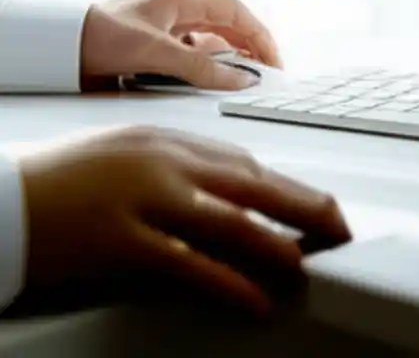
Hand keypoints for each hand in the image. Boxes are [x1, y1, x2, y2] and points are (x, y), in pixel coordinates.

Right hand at [18, 125, 350, 314]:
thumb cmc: (54, 182)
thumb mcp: (121, 156)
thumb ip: (172, 168)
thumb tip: (223, 191)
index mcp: (163, 142)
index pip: (244, 165)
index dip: (286, 189)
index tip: (313, 206)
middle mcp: (162, 164)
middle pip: (254, 186)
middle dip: (305, 208)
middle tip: (339, 228)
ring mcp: (144, 200)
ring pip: (233, 222)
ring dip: (279, 247)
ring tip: (309, 265)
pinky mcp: (122, 241)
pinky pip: (191, 264)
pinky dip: (232, 283)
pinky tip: (257, 299)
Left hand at [81, 0, 281, 90]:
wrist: (58, 49)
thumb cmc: (100, 37)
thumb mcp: (158, 53)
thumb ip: (203, 69)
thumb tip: (242, 81)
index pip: (236, 11)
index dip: (260, 34)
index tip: (273, 61)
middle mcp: (176, 10)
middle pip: (227, 25)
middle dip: (249, 47)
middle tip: (264, 74)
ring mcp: (165, 28)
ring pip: (210, 41)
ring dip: (227, 59)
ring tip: (240, 80)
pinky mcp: (153, 46)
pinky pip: (191, 54)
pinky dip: (206, 66)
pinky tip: (208, 80)